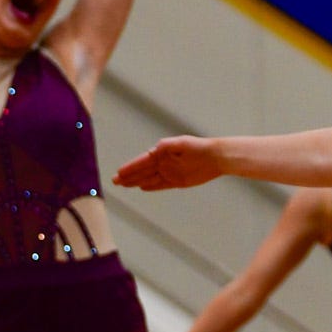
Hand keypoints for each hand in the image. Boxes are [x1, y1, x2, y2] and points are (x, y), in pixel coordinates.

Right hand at [113, 136, 230, 190]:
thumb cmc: (199, 147)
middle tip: (115, 181)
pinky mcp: (178, 181)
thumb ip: (168, 146)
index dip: (130, 167)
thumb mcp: (182, 144)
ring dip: (136, 181)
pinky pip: (160, 185)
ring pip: (149, 178)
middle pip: (142, 171)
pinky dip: (151, 186)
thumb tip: (155, 148)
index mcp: (162, 152)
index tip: (119, 173)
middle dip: (129, 176)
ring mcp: (170, 172)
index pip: (142, 161)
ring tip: (123, 185)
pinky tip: (142, 187)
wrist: (216, 158)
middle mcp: (164, 162)